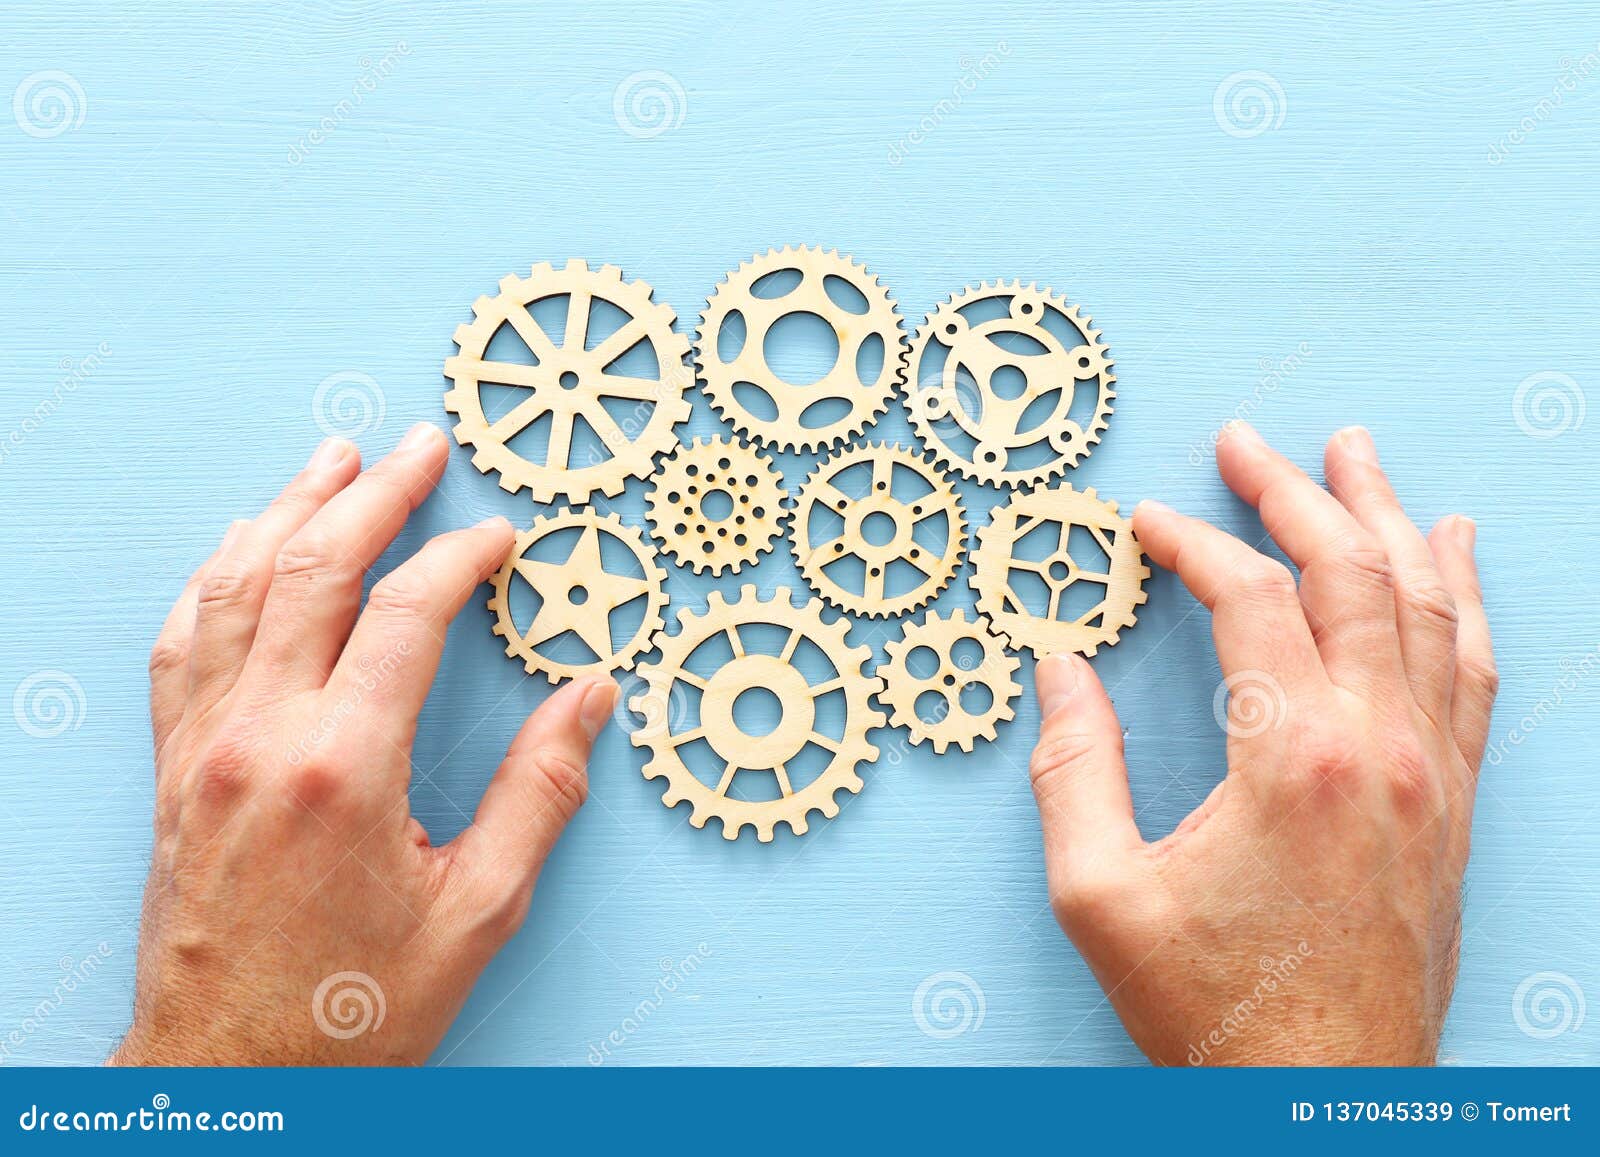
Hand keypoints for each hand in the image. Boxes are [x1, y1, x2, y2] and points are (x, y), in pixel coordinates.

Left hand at [112, 424, 615, 1065]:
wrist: (231, 1076)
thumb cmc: (352, 1009)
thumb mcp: (479, 912)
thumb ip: (541, 793)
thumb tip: (588, 701)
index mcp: (343, 768)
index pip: (406, 612)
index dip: (460, 556)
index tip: (498, 537)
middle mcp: (260, 738)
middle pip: (312, 569)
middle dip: (372, 493)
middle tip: (418, 446)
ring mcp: (204, 748)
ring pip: (234, 586)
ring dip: (285, 509)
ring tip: (330, 458)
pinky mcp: (175, 769)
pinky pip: (181, 642)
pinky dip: (213, 577)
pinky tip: (239, 547)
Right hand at [1028, 423, 1496, 1064]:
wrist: (1321, 1101)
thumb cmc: (1215, 1008)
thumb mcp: (1102, 895)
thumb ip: (1072, 770)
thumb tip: (1056, 670)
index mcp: (1296, 759)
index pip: (1252, 598)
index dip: (1194, 542)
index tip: (1145, 522)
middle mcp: (1383, 748)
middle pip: (1351, 572)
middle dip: (1295, 491)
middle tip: (1246, 442)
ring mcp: (1433, 772)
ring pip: (1426, 605)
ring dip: (1387, 516)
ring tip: (1354, 452)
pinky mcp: (1454, 801)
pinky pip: (1473, 668)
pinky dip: (1462, 596)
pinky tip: (1453, 551)